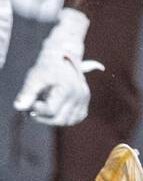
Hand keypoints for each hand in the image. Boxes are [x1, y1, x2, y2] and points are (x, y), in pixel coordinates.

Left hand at [14, 9, 103, 126]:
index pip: (51, 110)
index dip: (37, 110)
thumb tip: (19, 107)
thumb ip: (27, 92)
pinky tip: (56, 111)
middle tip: (33, 110)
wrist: (63, 58)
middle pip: (59, 119)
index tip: (31, 103)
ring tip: (43, 109)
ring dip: (53, 120)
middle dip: (43, 118)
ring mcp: (84, 101)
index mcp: (68, 88)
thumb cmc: (46, 68)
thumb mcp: (34, 77)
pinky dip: (64, 119)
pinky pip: (74, 119)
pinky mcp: (85, 104)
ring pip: (67, 121)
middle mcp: (80, 95)